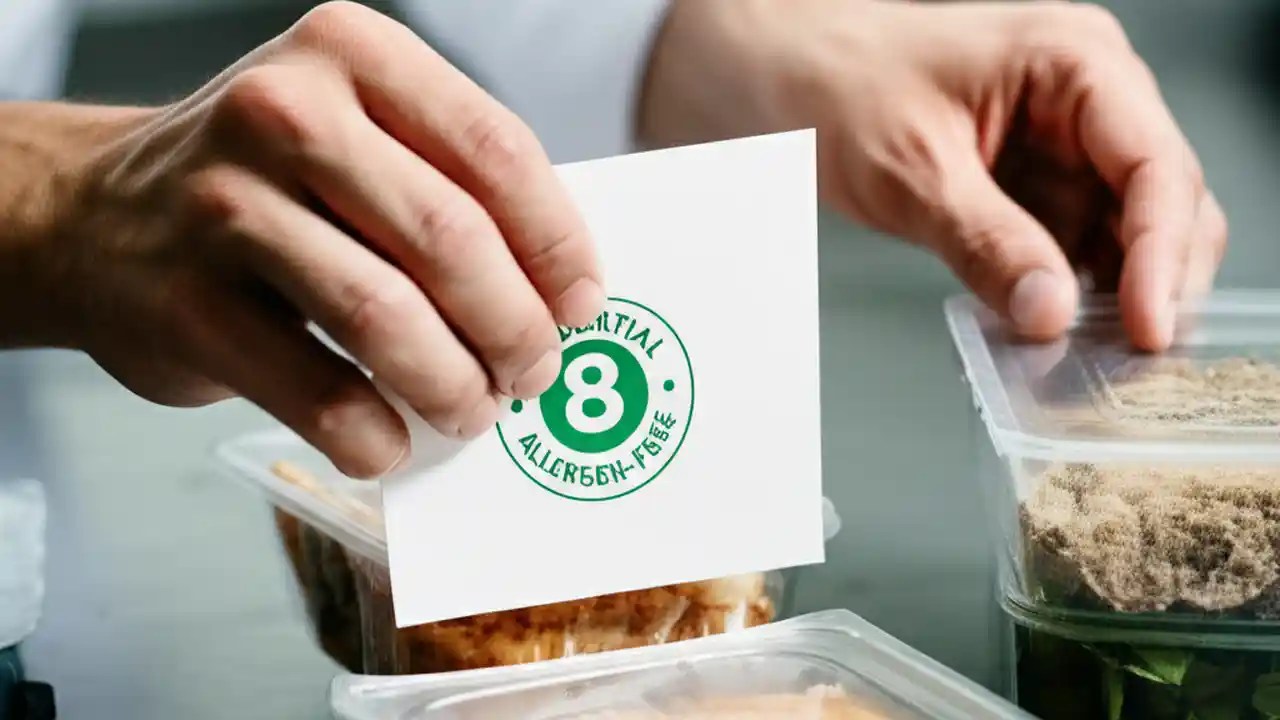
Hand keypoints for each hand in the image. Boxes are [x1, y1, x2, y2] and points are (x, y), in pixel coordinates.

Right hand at [4, 2, 602, 477]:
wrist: (93, 215)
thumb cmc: (269, 184)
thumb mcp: (358, 135)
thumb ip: (453, 186)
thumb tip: (562, 294)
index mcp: (353, 53)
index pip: (496, 150)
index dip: (557, 245)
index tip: (582, 307)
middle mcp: (284, 110)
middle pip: (450, 239)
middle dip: (516, 328)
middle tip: (533, 372)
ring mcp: (224, 205)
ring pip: (387, 318)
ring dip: (455, 387)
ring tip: (474, 410)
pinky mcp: (186, 304)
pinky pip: (317, 392)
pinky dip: (375, 435)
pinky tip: (391, 440)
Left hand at [640, 0, 1224, 350]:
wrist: (765, 75)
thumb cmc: (827, 83)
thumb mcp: (911, 171)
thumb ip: (989, 243)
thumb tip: (1052, 314)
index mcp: (1072, 62)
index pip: (1155, 164)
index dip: (1161, 253)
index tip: (1149, 328)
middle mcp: (1082, 96)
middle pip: (1160, 199)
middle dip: (1152, 278)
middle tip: (1133, 359)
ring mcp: (1056, 140)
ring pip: (1121, 228)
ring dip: (1113, 292)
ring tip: (1096, 356)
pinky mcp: (1025, 180)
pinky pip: (1067, 241)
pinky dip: (1065, 287)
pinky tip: (1050, 327)